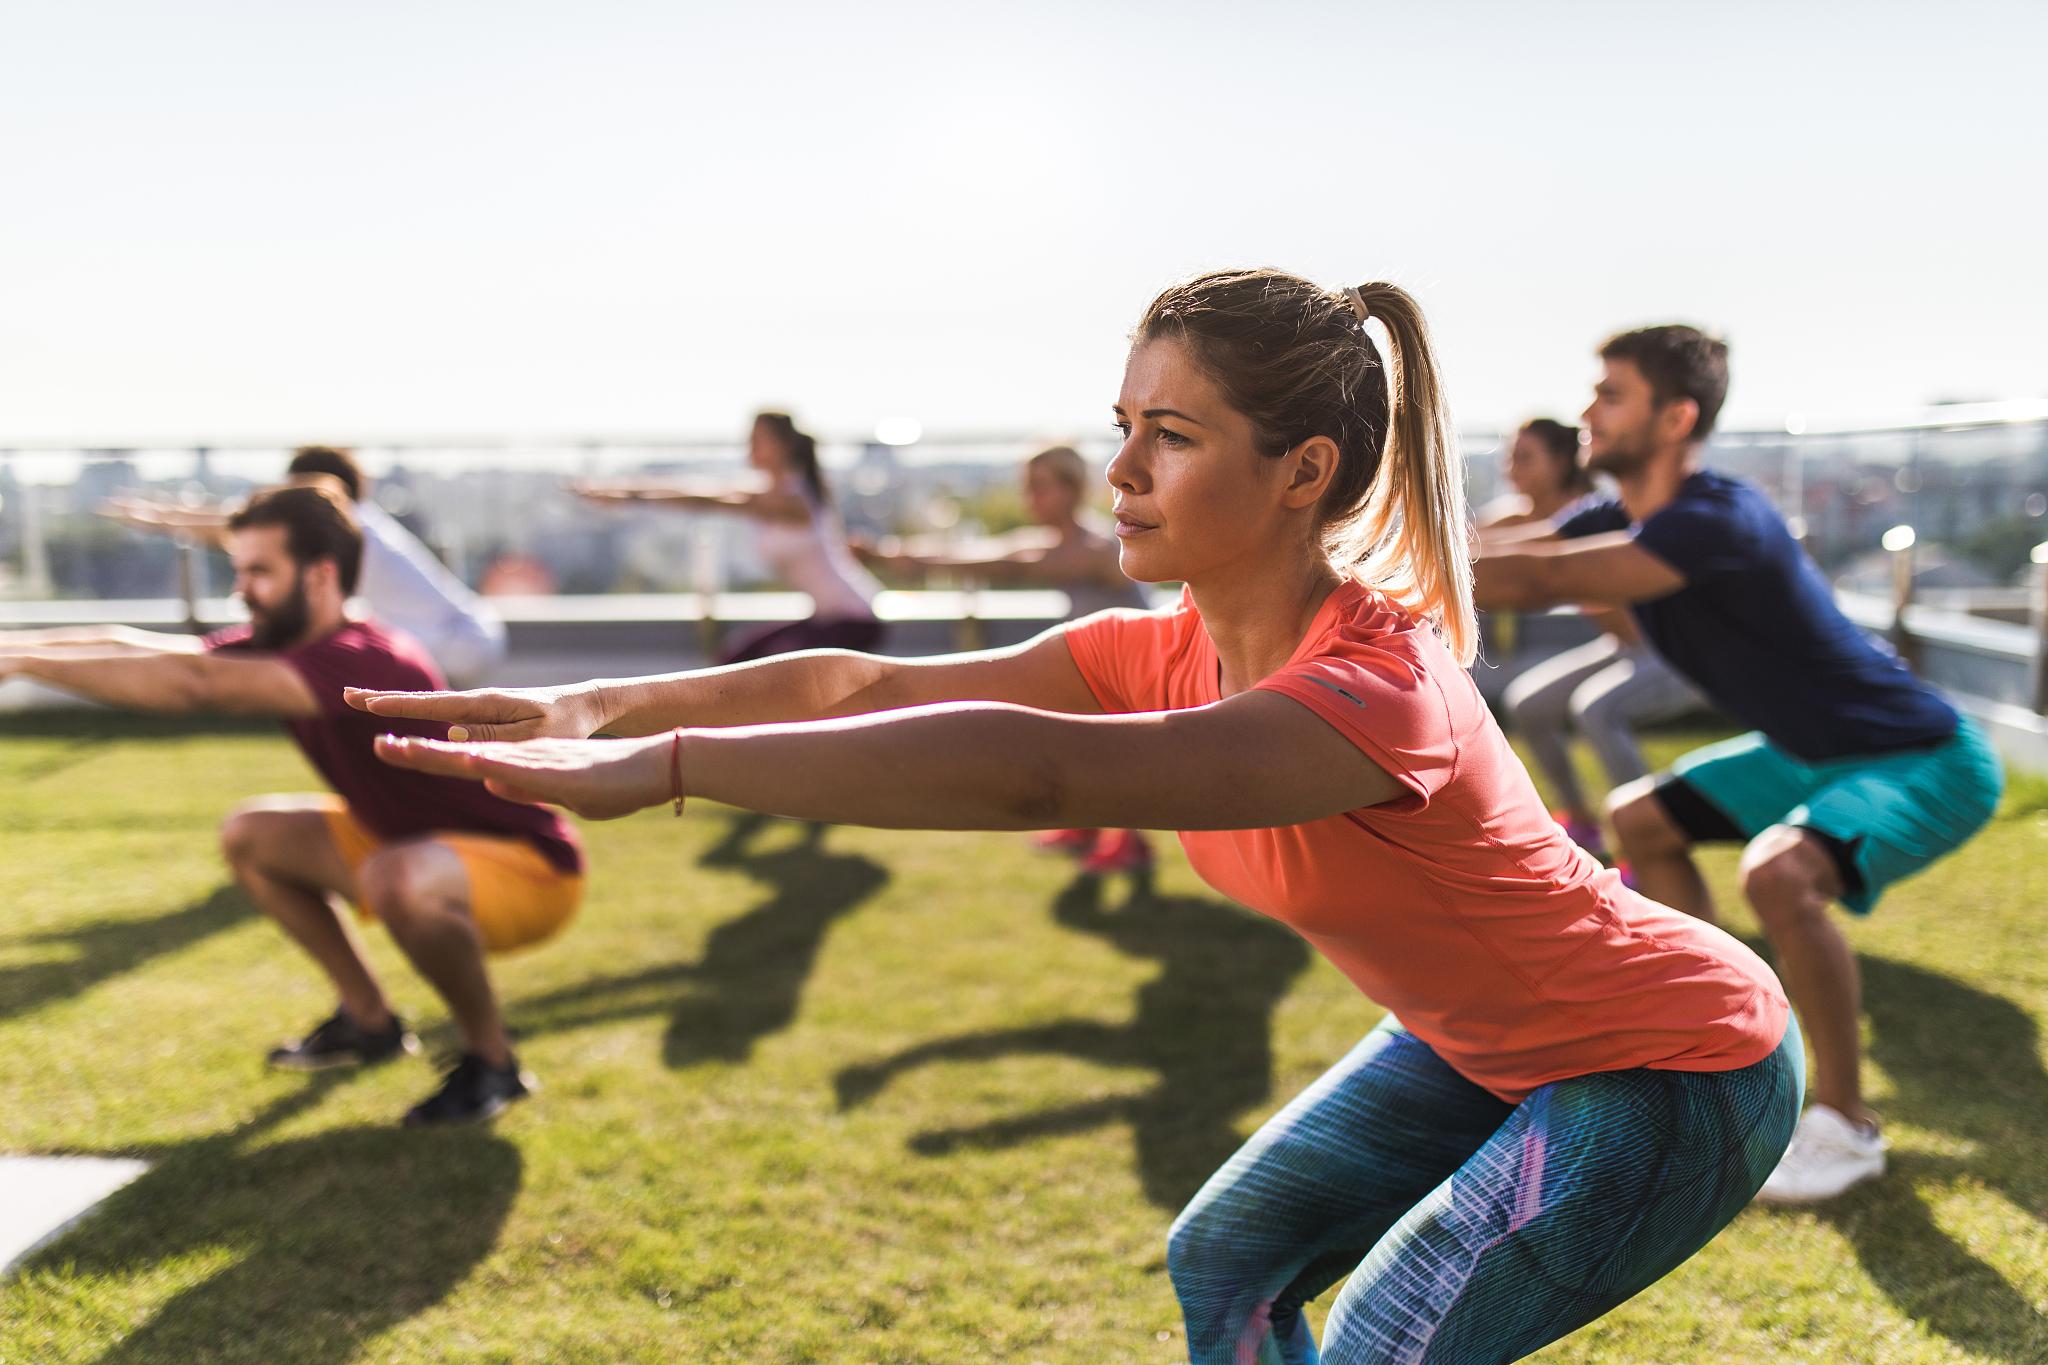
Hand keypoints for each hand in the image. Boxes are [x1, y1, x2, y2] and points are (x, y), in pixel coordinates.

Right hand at [346, 682, 607, 739]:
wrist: (584, 706)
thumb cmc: (564, 724)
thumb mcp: (534, 735)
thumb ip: (495, 735)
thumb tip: (451, 734)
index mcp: (487, 705)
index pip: (434, 706)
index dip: (399, 705)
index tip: (366, 702)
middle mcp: (478, 702)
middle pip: (422, 701)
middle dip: (384, 698)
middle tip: (343, 694)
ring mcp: (479, 706)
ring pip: (429, 706)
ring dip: (394, 702)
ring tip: (359, 699)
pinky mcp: (484, 713)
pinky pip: (444, 712)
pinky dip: (417, 709)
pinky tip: (402, 712)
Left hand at [373, 733, 672, 819]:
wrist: (653, 769)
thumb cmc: (611, 784)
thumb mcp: (556, 791)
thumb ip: (521, 786)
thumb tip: (488, 782)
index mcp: (519, 767)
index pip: (462, 762)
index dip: (425, 758)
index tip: (389, 751)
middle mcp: (523, 758)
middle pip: (460, 755)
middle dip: (416, 753)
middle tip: (376, 746)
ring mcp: (539, 763)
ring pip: (481, 758)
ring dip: (440, 756)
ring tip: (402, 749)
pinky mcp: (560, 772)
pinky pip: (521, 770)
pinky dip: (493, 765)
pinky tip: (469, 762)